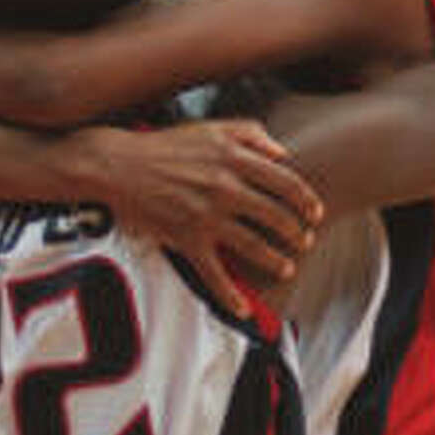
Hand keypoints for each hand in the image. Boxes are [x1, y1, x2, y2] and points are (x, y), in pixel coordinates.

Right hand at [96, 121, 322, 315]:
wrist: (118, 166)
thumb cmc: (165, 146)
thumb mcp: (211, 127)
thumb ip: (251, 133)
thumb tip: (283, 152)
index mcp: (234, 159)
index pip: (286, 182)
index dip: (307, 200)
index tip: (315, 212)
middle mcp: (225, 188)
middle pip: (277, 217)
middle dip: (297, 233)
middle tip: (304, 240)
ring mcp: (207, 217)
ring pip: (255, 246)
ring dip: (277, 261)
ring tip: (287, 267)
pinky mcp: (187, 240)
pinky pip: (215, 274)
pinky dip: (230, 296)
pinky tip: (242, 308)